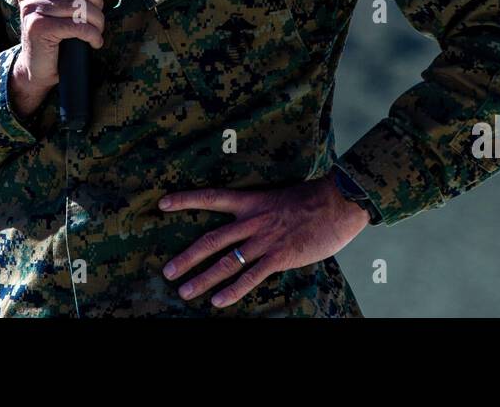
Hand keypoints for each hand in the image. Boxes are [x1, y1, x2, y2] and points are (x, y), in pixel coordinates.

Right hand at [9, 0, 104, 118]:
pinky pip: (76, 25)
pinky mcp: (37, 27)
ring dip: (97, 20)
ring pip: (78, 6)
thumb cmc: (57, 28)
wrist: (38, 66)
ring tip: (98, 30)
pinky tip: (94, 42)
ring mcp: (30, 8)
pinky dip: (92, 35)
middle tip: (99, 12)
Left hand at [158, 172, 370, 308]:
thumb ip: (263, 214)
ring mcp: (265, 239)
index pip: (211, 197)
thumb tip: (252, 229)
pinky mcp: (279, 256)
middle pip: (211, 240)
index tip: (162, 204)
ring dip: (203, 279)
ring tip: (185, 292)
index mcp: (251, 201)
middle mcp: (252, 220)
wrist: (338, 201)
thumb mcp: (280, 199)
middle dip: (186, 258)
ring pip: (226, 262)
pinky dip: (233, 291)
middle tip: (167, 273)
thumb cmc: (314, 199)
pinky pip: (250, 276)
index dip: (185, 200)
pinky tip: (218, 302)